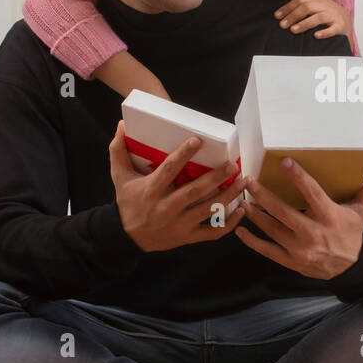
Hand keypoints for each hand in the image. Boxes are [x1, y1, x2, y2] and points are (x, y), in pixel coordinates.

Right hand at [109, 120, 247, 251]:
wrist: (126, 238)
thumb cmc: (127, 202)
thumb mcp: (119, 176)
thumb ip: (118, 150)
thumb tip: (121, 124)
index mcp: (151, 190)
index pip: (169, 169)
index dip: (183, 154)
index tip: (197, 140)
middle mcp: (167, 208)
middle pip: (195, 191)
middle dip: (216, 178)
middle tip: (233, 165)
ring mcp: (179, 224)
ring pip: (208, 210)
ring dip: (229, 196)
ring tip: (243, 182)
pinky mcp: (187, 237)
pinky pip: (212, 232)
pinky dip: (229, 224)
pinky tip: (241, 211)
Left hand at [235, 156, 362, 279]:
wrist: (351, 268)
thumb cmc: (353, 233)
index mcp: (329, 217)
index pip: (312, 193)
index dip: (298, 177)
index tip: (284, 162)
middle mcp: (313, 233)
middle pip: (282, 211)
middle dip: (263, 195)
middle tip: (249, 180)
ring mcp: (300, 250)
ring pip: (271, 229)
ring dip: (254, 214)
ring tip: (242, 199)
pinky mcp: (291, 261)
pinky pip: (267, 250)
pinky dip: (251, 241)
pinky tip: (240, 229)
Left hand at [274, 0, 351, 39]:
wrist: (345, 22)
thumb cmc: (325, 12)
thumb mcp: (316, 0)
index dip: (287, 7)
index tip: (277, 16)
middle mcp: (325, 5)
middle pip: (307, 7)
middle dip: (293, 15)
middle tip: (282, 25)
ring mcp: (333, 16)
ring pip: (318, 17)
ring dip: (305, 23)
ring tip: (293, 30)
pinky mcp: (340, 26)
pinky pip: (333, 29)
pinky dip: (325, 32)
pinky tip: (316, 36)